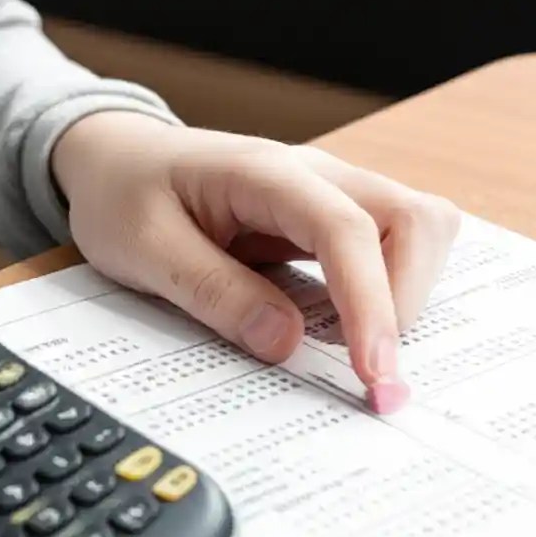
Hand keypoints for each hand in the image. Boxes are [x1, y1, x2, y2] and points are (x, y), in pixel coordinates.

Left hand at [52, 112, 459, 412]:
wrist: (116, 160)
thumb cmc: (124, 195)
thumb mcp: (144, 248)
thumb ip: (213, 293)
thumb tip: (285, 344)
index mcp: (265, 172)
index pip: (346, 229)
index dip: (370, 303)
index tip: (371, 372)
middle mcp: (316, 175)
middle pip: (414, 220)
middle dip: (406, 302)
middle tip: (371, 377)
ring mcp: (332, 194)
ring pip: (419, 230)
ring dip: (407, 296)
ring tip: (362, 355)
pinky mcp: (332, 222)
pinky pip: (392, 249)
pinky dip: (392, 293)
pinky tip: (361, 335)